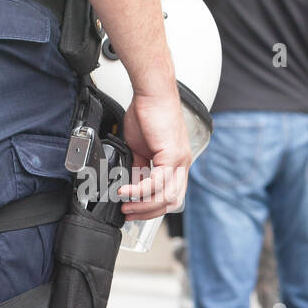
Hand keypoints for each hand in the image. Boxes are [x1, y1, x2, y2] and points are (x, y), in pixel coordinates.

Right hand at [118, 90, 190, 220]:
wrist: (152, 93)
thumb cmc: (147, 113)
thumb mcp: (140, 147)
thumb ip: (139, 166)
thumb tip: (132, 183)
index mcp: (176, 163)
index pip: (170, 195)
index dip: (152, 207)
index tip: (133, 210)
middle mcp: (182, 164)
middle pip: (171, 201)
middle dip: (148, 212)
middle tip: (129, 213)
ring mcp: (180, 160)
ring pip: (166, 196)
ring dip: (143, 204)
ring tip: (125, 204)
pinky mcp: (172, 155)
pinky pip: (156, 182)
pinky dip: (139, 190)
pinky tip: (126, 191)